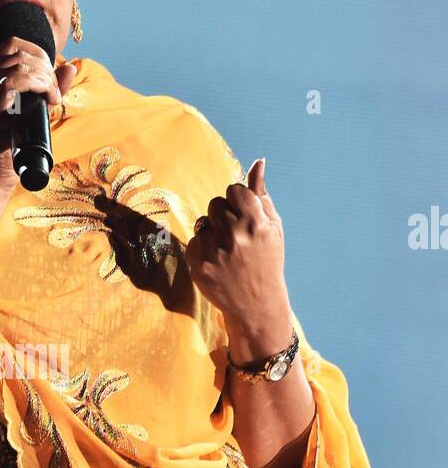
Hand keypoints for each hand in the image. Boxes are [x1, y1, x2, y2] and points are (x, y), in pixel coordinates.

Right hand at [0, 37, 76, 193]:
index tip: (50, 78)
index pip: (12, 45)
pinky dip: (40, 85)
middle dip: (46, 68)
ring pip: (21, 64)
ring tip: (53, 98)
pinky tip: (49, 99)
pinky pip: (17, 80)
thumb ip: (48, 88)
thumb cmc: (10, 147)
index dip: (38, 53)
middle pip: (19, 52)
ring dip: (45, 78)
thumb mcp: (32, 111)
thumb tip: (71, 67)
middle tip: (55, 93)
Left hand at [184, 158, 292, 356]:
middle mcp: (235, 234)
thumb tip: (258, 162)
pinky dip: (203, 248)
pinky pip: (194, 239)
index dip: (237, 202)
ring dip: (212, 230)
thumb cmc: (266, 261)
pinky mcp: (198, 262)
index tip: (243, 217)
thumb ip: (262, 195)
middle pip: (216, 203)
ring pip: (203, 221)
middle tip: (236, 238)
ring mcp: (215, 249)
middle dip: (224, 216)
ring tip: (226, 250)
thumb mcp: (272, 228)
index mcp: (256, 223)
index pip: (234, 190)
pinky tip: (217, 262)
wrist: (256, 304)